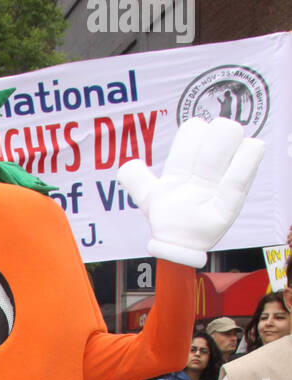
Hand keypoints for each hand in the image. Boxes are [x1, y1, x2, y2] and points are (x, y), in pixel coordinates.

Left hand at [118, 118, 264, 267]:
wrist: (176, 247)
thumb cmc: (166, 220)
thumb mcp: (148, 198)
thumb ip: (136, 180)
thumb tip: (127, 166)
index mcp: (185, 166)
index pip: (193, 131)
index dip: (191, 135)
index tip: (188, 154)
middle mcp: (205, 171)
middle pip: (218, 131)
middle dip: (214, 136)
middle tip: (205, 161)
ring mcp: (218, 186)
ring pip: (230, 144)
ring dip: (227, 144)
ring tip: (221, 164)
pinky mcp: (229, 206)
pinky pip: (241, 177)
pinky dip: (247, 159)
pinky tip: (251, 148)